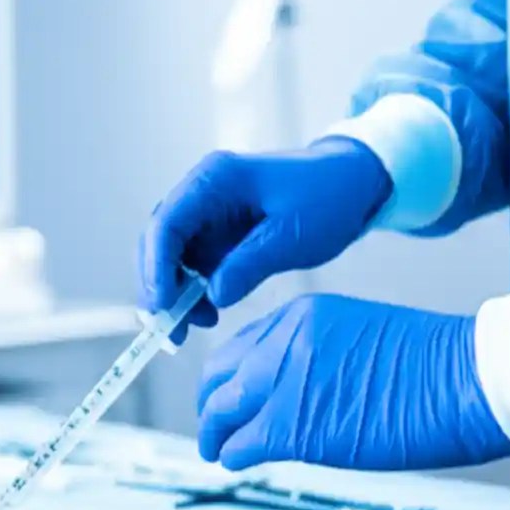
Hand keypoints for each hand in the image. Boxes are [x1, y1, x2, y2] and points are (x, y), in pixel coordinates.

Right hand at [139, 137, 392, 342]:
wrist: (354, 181)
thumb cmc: (328, 196)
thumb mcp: (292, 235)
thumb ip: (249, 264)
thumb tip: (213, 295)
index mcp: (214, 180)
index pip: (166, 224)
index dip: (156, 267)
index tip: (162, 306)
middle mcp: (201, 193)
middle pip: (157, 241)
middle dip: (157, 286)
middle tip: (169, 329)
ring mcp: (206, 214)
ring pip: (169, 257)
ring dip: (174, 293)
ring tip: (195, 325)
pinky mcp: (216, 233)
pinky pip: (190, 264)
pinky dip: (192, 291)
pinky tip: (208, 312)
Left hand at [197, 294, 509, 470]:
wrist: (468, 379)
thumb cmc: (434, 365)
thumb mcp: (358, 335)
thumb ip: (314, 353)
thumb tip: (293, 387)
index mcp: (300, 315)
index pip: (242, 344)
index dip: (230, 374)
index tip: (229, 392)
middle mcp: (281, 343)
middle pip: (219, 374)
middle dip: (210, 401)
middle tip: (214, 423)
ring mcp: (281, 384)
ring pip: (220, 410)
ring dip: (214, 433)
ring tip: (216, 449)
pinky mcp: (291, 427)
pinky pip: (241, 443)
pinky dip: (232, 454)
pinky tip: (234, 461)